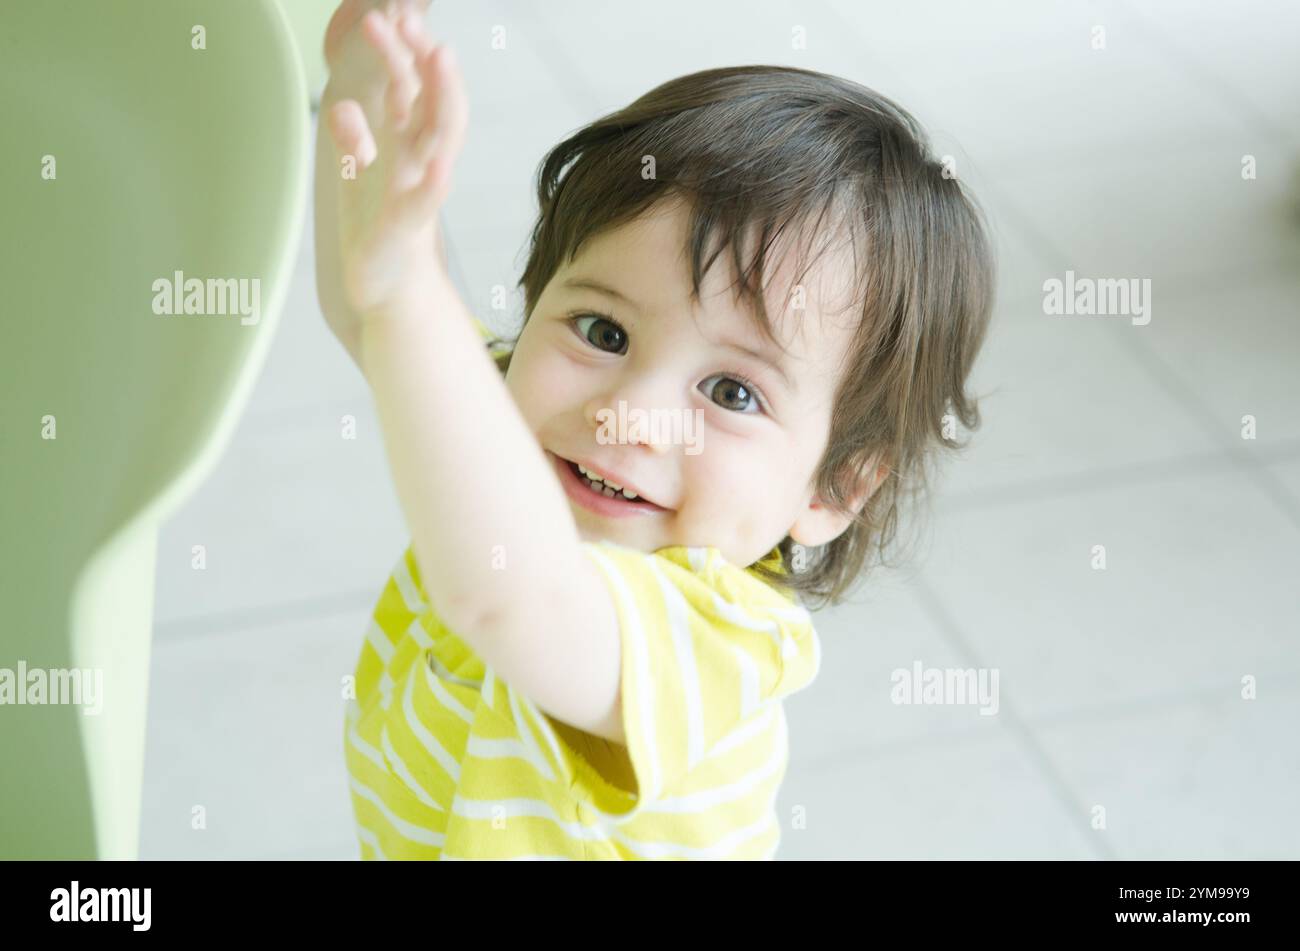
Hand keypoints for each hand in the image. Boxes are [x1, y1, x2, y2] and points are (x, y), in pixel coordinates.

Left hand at [324, 6, 467, 320]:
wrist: (385, 289)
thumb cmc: (376, 230)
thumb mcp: (358, 179)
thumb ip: (355, 140)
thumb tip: (345, 106)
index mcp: (406, 148)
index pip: (411, 90)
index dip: (403, 53)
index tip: (390, 15)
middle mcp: (420, 162)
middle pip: (430, 101)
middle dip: (422, 59)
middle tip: (410, 18)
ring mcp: (419, 191)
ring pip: (440, 138)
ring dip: (443, 98)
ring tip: (443, 59)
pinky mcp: (408, 227)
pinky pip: (426, 200)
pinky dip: (435, 181)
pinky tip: (441, 163)